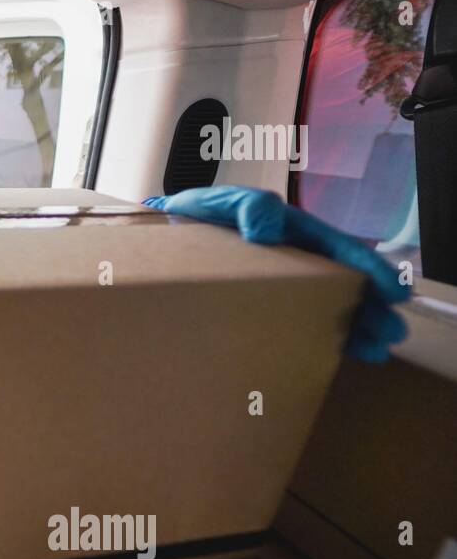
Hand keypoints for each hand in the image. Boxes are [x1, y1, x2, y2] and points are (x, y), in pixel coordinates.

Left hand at [142, 186, 409, 362]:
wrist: (165, 241)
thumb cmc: (201, 216)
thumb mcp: (222, 202)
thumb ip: (247, 207)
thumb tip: (267, 232)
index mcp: (296, 234)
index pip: (341, 250)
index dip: (371, 268)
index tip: (393, 290)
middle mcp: (299, 262)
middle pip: (346, 285)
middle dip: (372, 307)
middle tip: (390, 331)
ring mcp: (284, 288)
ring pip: (330, 308)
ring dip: (356, 328)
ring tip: (374, 350)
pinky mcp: (265, 310)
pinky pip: (299, 325)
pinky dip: (321, 340)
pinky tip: (337, 357)